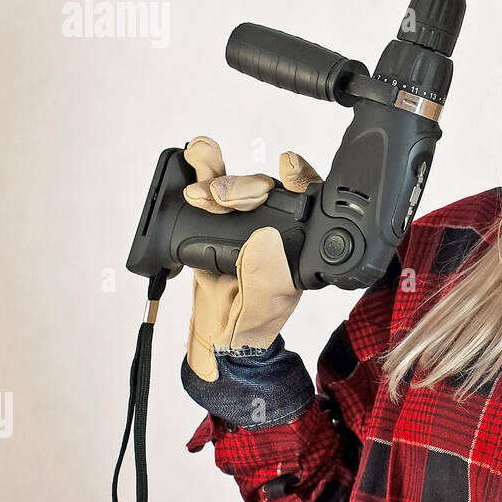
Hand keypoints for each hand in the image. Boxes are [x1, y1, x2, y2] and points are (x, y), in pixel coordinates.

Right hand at [180, 135, 322, 381]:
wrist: (216, 335)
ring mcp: (244, 220)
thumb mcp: (266, 307)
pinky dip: (201, 171)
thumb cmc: (250, 323)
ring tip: (200, 194)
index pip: (307, 198)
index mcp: (299, 241)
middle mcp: (275, 224)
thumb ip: (267, 276)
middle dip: (241, 187)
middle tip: (218, 200)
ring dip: (217, 177)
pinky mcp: (213, 218)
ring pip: (235, 181)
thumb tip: (264, 238)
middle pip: (264, 187)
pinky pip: (208, 188)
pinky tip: (194, 166)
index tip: (286, 168)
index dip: (299, 177)